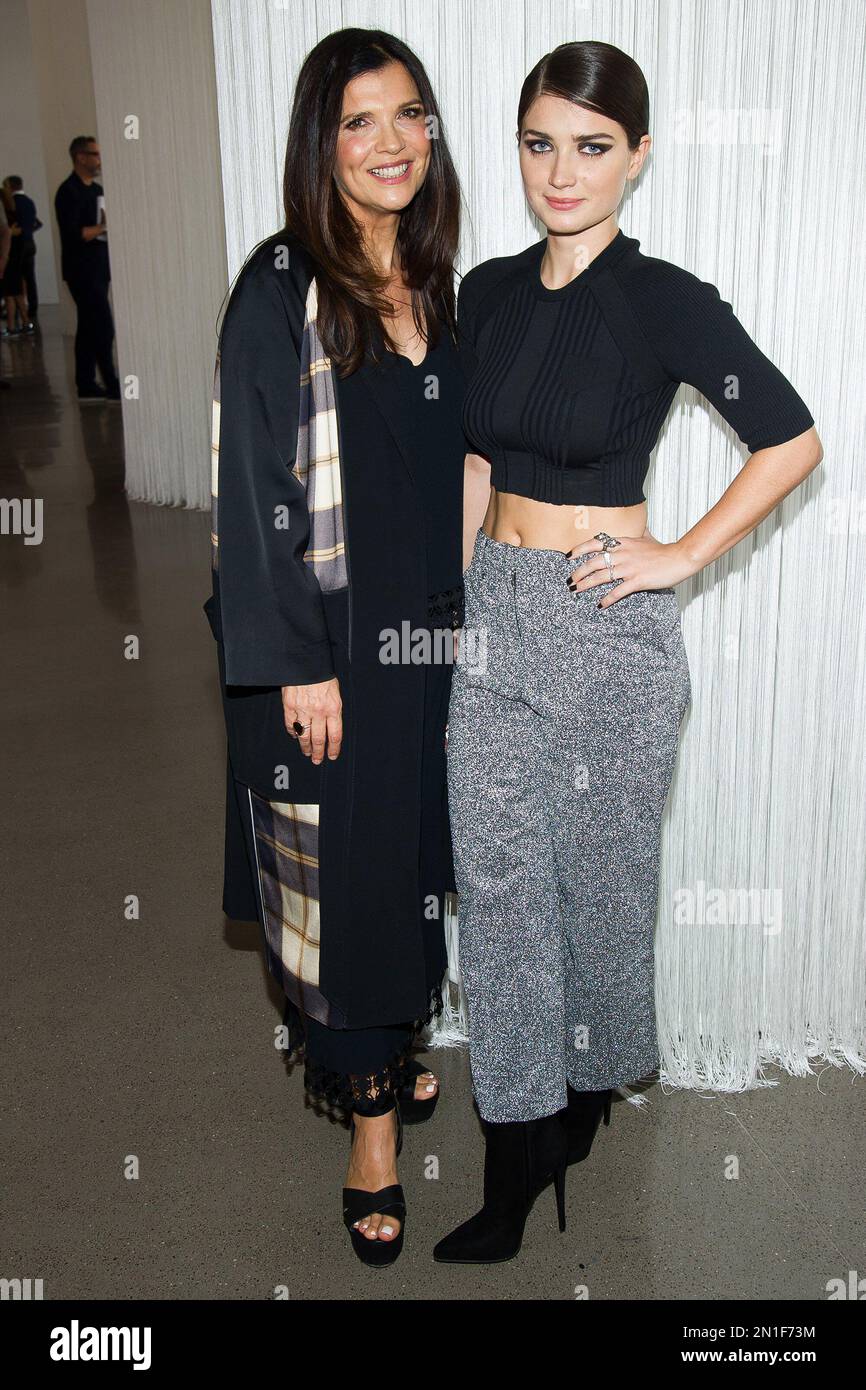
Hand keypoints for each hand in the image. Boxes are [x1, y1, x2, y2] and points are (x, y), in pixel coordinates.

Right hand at [281, 677, 342, 764]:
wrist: (306, 661)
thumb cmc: (322, 675)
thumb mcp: (335, 692)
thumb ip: (333, 710)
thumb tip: (330, 726)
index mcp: (333, 708)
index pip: (335, 735)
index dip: (334, 748)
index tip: (332, 756)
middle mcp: (319, 712)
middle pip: (319, 739)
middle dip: (318, 752)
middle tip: (317, 760)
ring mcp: (303, 710)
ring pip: (304, 735)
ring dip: (305, 746)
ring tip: (306, 752)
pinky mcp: (290, 706)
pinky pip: (291, 725)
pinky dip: (292, 732)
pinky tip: (294, 735)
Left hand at [566, 530, 694, 608]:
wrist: (680, 558)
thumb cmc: (663, 550)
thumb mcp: (647, 537)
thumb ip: (638, 534)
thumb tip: (639, 527)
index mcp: (624, 543)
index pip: (596, 543)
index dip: (580, 549)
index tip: (568, 556)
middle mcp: (623, 554)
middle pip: (594, 562)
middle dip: (579, 572)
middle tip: (570, 580)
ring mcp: (630, 567)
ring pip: (601, 576)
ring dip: (586, 584)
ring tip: (576, 590)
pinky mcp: (637, 580)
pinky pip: (618, 591)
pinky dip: (607, 599)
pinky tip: (600, 605)